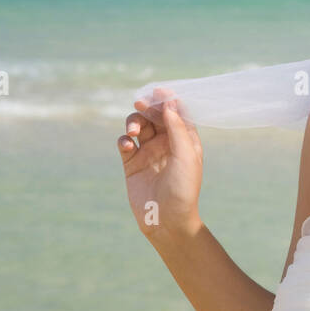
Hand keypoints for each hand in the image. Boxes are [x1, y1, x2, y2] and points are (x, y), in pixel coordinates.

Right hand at [116, 87, 203, 242]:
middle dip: (148, 108)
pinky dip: (124, 139)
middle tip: (140, 103)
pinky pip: (125, 144)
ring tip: (133, 130)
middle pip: (155, 116)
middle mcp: (167, 144)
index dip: (168, 100)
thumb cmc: (183, 188)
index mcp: (185, 140)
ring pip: (139, 126)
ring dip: (134, 122)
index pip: (176, 113)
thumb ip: (177, 128)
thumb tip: (170, 102)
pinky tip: (127, 145)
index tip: (157, 91)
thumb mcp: (185, 156)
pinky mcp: (132, 164)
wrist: (167, 219)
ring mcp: (148, 153)